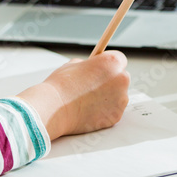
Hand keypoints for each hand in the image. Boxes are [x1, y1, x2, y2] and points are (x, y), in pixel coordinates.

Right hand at [16, 51, 130, 139]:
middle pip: (121, 78)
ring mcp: (121, 100)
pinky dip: (104, 111)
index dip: (109, 65)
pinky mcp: (116, 116)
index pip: (120, 60)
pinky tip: (90, 110)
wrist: (55, 107)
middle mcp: (122, 80)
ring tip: (89, 100)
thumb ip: (90, 65)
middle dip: (111, 81)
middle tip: (94, 86)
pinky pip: (113, 111)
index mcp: (112, 63)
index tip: (103, 69)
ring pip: (119, 96)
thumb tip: (93, 70)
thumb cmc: (62, 84)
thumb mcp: (75, 64)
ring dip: (109, 97)